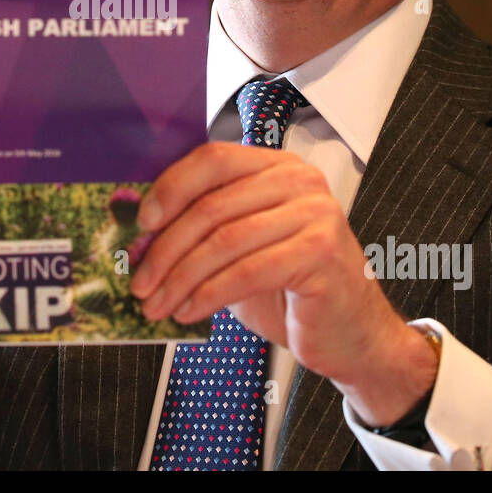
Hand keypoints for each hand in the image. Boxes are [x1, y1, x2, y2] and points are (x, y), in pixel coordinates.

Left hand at [128, 142, 438, 425]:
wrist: (351, 332)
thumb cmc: (293, 289)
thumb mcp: (244, 248)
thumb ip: (206, 230)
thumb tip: (141, 235)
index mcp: (278, 167)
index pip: (214, 160)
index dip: (170, 188)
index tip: (140, 223)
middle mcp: (300, 182)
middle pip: (213, 206)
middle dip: (166, 248)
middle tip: (139, 281)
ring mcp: (316, 215)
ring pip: (225, 241)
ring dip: (180, 277)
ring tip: (157, 303)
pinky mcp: (321, 254)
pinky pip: (247, 272)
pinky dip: (209, 294)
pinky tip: (189, 311)